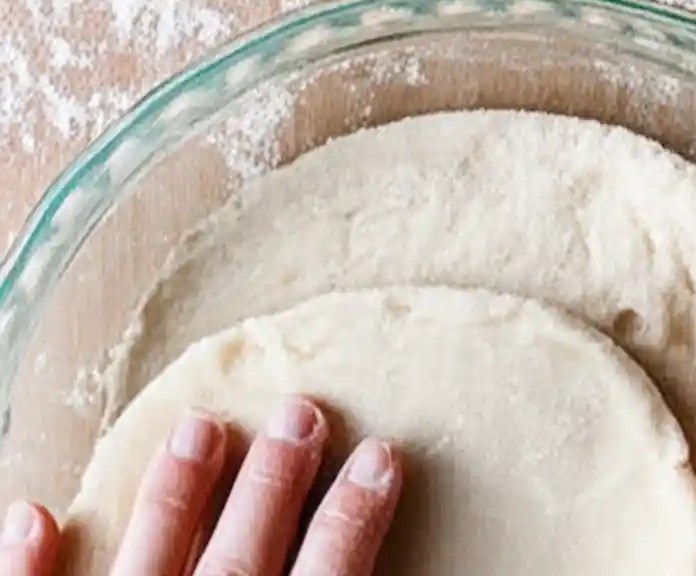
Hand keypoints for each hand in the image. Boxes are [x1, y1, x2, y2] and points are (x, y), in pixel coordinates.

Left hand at [1, 397, 401, 575]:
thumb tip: (383, 575)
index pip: (327, 574)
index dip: (354, 515)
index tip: (380, 457)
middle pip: (242, 553)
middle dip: (273, 480)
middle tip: (299, 413)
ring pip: (149, 560)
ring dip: (175, 491)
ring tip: (198, 423)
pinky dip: (30, 565)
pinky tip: (30, 513)